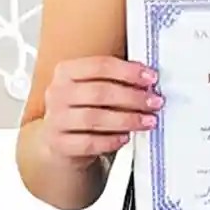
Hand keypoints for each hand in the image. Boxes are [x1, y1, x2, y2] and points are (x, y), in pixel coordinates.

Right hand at [40, 56, 163, 167]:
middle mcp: (57, 93)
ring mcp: (56, 119)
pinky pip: (89, 143)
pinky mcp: (60, 144)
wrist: (57, 141)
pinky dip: (110, 141)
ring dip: (127, 119)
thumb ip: (114, 82)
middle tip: (154, 102)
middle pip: (99, 92)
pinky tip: (125, 138)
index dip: (128, 71)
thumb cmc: (82, 109)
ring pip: (94, 118)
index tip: (150, 78)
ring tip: (147, 121)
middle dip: (132, 97)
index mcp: (66, 71)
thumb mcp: (90, 88)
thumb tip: (147, 82)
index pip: (99, 65)